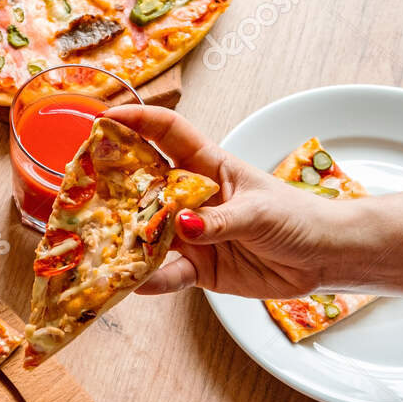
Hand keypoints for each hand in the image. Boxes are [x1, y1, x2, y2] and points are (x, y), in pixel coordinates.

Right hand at [100, 105, 365, 299]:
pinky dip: (151, 280)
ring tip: (97, 244)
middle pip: (144, 184)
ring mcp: (191, 233)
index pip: (167, 134)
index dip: (138, 121)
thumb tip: (183, 225)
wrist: (322, 258)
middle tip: (80, 187)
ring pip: (147, 233)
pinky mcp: (198, 268)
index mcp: (209, 167)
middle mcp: (192, 198)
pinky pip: (167, 274)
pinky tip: (133, 283)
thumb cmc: (297, 218)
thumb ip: (220, 221)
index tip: (106, 117)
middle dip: (112, 183)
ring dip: (125, 238)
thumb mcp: (259, 212)